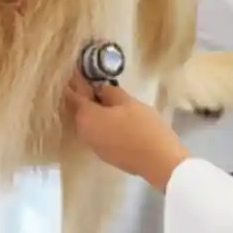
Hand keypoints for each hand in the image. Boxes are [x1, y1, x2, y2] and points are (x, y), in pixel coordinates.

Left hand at [63, 72, 189, 191]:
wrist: (159, 162)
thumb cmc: (144, 127)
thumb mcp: (128, 102)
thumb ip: (110, 92)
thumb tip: (99, 88)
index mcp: (86, 116)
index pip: (73, 94)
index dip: (75, 81)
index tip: (77, 70)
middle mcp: (83, 132)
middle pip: (78, 110)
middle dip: (83, 96)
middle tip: (93, 83)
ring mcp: (93, 146)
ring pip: (88, 123)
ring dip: (93, 111)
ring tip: (105, 99)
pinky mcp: (104, 155)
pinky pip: (97, 133)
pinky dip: (100, 123)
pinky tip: (113, 119)